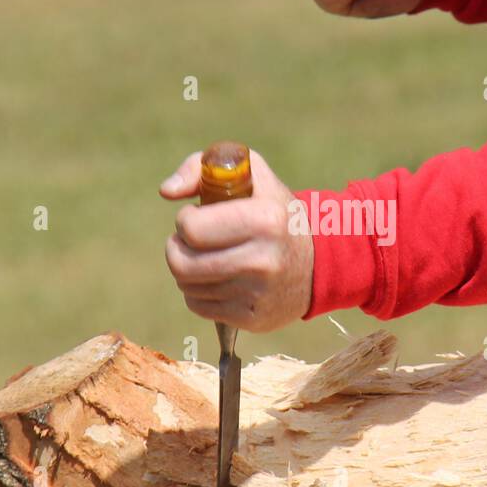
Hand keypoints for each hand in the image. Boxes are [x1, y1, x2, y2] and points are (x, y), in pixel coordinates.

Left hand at [160, 150, 313, 331]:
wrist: (320, 263)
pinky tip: (217, 278)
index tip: (197, 217)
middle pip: (182, 264)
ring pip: (187, 286)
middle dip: (177, 248)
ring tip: (207, 257)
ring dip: (187, 270)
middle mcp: (263, 261)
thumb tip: (166, 191)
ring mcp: (258, 295)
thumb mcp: (251, 175)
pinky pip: (199, 307)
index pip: (191, 230)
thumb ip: (202, 168)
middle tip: (190, 241)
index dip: (185, 220)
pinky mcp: (253, 319)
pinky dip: (199, 292)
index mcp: (265, 221)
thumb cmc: (274, 211)